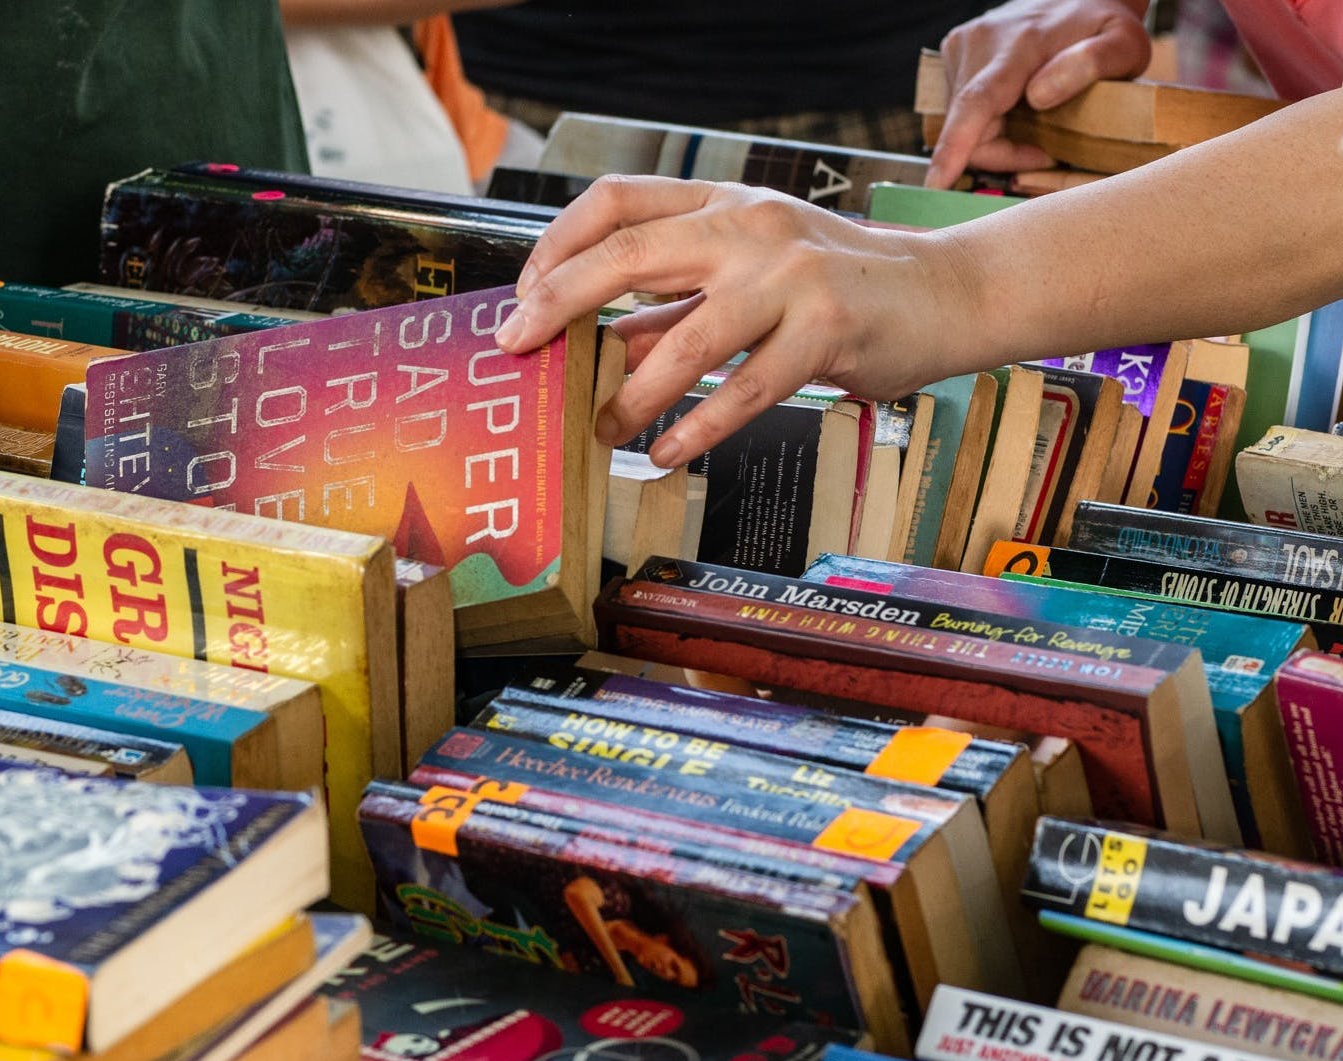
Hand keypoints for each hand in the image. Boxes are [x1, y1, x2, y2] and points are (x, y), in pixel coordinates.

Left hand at [495, 175, 980, 467]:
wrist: (947, 294)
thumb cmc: (837, 287)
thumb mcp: (746, 278)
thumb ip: (672, 308)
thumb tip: (597, 347)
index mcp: (722, 203)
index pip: (618, 200)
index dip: (558, 244)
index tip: (523, 295)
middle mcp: (750, 226)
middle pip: (630, 252)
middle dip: (561, 302)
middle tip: (520, 346)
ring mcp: (791, 274)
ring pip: (687, 339)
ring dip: (632, 394)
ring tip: (604, 430)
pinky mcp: (828, 327)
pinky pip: (745, 388)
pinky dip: (697, 427)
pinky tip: (666, 453)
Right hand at [926, 0, 1152, 187]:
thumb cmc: (1104, 26)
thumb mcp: (1124, 44)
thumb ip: (1092, 63)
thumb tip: (1038, 96)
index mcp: (1019, 45)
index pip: (977, 101)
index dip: (954, 146)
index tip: (937, 183)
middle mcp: (978, 42)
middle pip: (966, 125)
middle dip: (1000, 153)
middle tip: (1045, 151)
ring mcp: (960, 46)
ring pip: (958, 122)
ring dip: (992, 138)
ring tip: (1033, 123)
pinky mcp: (953, 51)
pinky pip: (957, 108)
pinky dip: (982, 122)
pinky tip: (1012, 107)